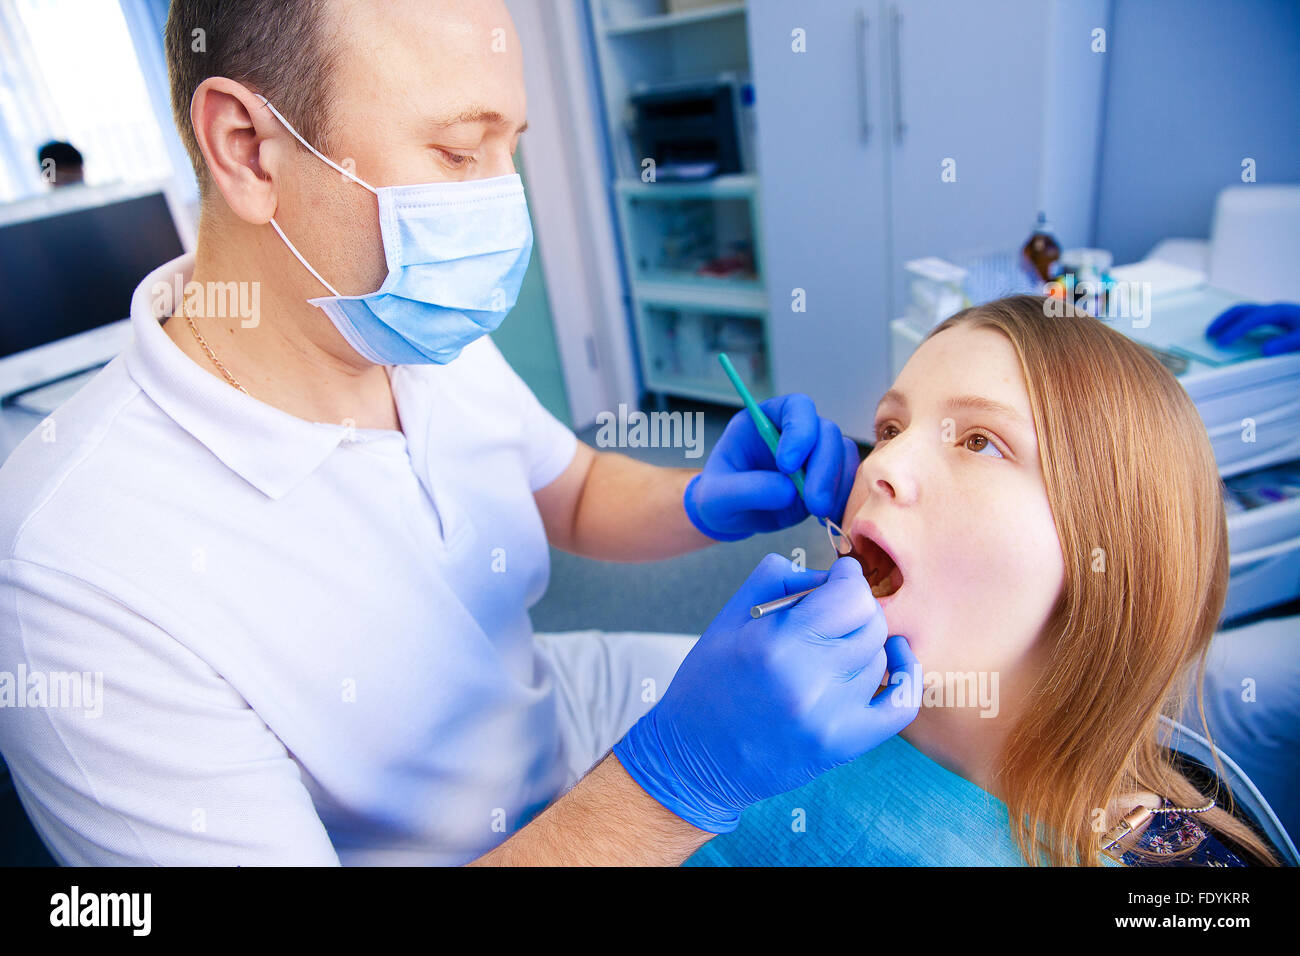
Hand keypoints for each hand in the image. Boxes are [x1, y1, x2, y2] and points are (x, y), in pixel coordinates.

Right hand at [612, 554, 920, 832]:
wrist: (696, 758)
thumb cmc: (708, 683)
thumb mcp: (730, 616)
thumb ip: (782, 578)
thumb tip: (832, 574)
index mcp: (774, 645)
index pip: (850, 595)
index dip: (848, 578)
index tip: (839, 577)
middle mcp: (807, 683)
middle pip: (871, 623)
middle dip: (856, 607)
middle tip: (834, 611)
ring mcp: (829, 719)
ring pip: (880, 656)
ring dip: (863, 642)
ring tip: (833, 646)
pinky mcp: (843, 746)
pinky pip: (902, 702)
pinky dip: (905, 674)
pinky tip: (892, 658)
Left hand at [684, 394, 858, 540]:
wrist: (730, 517)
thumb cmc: (717, 498)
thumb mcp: (717, 497)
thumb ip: (746, 490)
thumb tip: (789, 489)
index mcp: (764, 420)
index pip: (795, 407)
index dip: (799, 431)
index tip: (787, 465)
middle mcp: (794, 432)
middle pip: (826, 432)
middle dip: (823, 468)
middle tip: (813, 504)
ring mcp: (813, 454)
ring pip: (842, 454)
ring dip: (836, 484)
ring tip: (818, 513)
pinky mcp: (825, 478)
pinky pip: (847, 479)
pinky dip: (842, 497)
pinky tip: (827, 517)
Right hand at [1206, 302, 1299, 356]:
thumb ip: (1287, 344)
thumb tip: (1264, 350)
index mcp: (1281, 312)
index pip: (1252, 318)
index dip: (1235, 330)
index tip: (1222, 342)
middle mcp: (1276, 310)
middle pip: (1243, 309)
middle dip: (1224, 321)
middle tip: (1210, 334)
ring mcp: (1276, 313)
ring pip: (1245, 311)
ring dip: (1228, 320)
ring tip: (1214, 333)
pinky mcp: (1277, 319)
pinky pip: (1251, 317)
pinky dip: (1237, 323)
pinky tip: (1234, 333)